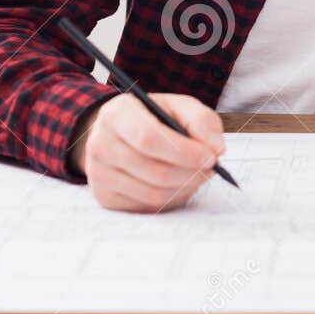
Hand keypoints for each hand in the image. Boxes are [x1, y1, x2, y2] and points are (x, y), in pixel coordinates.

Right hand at [71, 92, 226, 211]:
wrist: (121, 134)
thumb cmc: (154, 119)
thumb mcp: (179, 107)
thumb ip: (202, 121)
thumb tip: (215, 148)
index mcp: (116, 113)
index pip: (148, 138)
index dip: (183, 152)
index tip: (210, 158)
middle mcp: (100, 144)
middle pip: (154, 170)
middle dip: (190, 173)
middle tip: (210, 169)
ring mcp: (99, 174)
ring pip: (153, 193)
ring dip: (184, 187)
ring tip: (196, 175)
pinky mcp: (105, 197)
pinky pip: (147, 206)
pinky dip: (170, 198)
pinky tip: (176, 183)